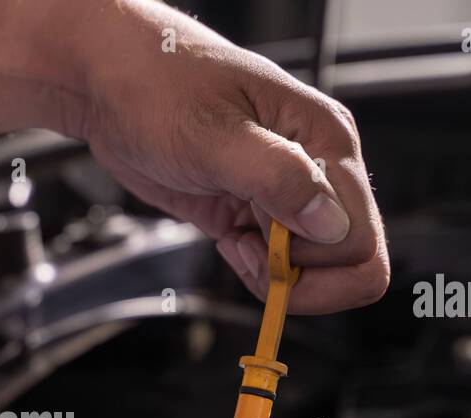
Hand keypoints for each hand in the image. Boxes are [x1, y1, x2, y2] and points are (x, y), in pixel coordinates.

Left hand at [69, 2, 388, 313]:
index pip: (360, 237)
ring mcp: (286, 194)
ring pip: (313, 270)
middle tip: (250, 252)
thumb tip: (331, 225)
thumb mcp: (214, 135)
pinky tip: (225, 240)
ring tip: (233, 243)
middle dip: (301, 277)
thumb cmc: (159, 89)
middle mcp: (317, 169)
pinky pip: (278, 265)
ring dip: (274, 276)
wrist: (111, 87)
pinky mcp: (254, 213)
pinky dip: (255, 270)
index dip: (317, 261)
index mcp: (327, 141)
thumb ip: (277, 179)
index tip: (265, 243)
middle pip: (348, 262)